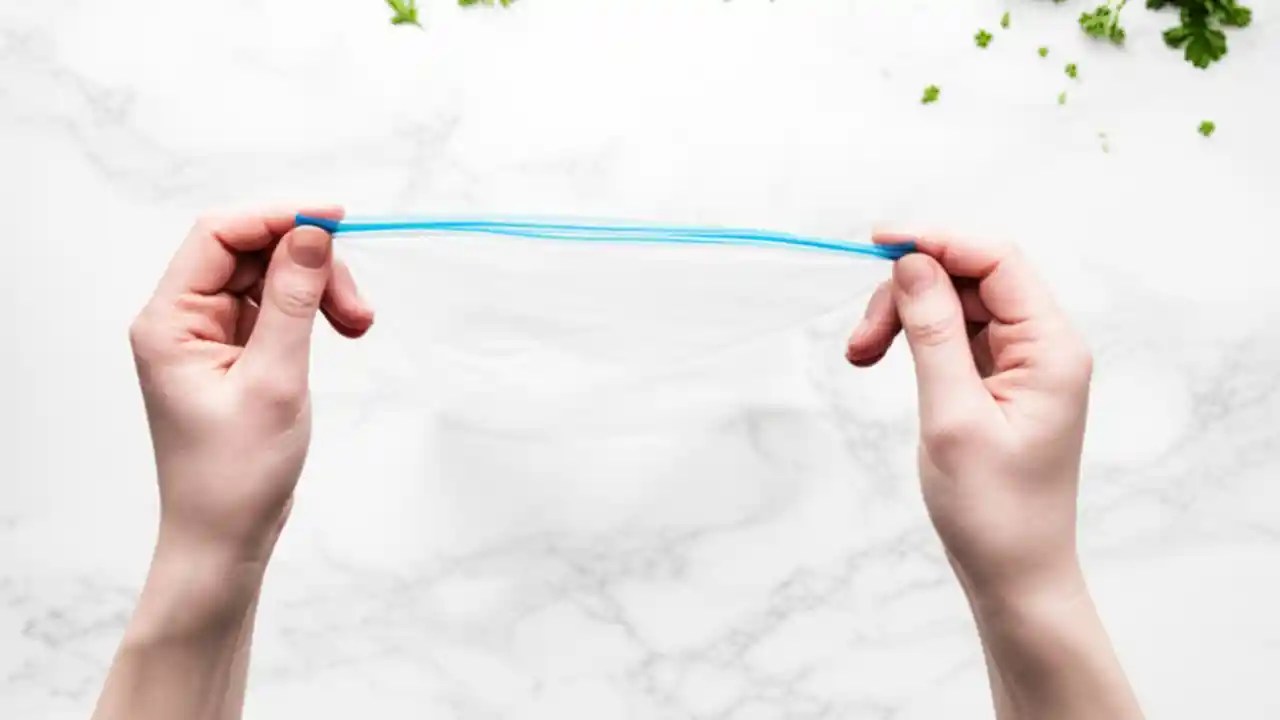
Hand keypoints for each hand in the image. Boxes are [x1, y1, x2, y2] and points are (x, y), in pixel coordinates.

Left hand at [129, 206, 373, 565]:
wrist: (225, 539)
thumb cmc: (236, 474)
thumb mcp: (274, 380)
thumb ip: (292, 301)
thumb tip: (312, 233)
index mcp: (170, 320)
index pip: (219, 235)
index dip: (277, 217)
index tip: (337, 220)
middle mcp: (182, 320)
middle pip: (251, 253)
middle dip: (310, 265)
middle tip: (357, 308)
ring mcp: (208, 337)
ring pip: (269, 278)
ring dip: (318, 290)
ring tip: (359, 326)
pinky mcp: (235, 355)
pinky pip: (275, 309)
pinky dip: (312, 312)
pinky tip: (339, 332)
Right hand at [846, 233, 1092, 601]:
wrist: (1014, 575)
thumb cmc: (993, 510)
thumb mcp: (952, 416)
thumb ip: (932, 332)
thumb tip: (910, 264)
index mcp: (1051, 347)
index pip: (996, 260)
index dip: (937, 240)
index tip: (876, 241)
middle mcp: (1043, 345)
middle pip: (969, 278)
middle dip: (907, 292)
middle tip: (859, 341)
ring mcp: (1020, 363)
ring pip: (954, 304)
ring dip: (902, 317)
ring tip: (859, 356)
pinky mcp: (997, 381)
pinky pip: (951, 334)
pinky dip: (912, 339)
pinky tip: (880, 358)